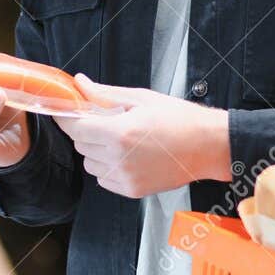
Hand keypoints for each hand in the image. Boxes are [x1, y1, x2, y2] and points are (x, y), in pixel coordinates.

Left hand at [51, 74, 231, 198]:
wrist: (209, 146)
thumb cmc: (181, 119)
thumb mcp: (141, 98)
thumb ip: (105, 94)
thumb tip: (80, 84)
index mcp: (120, 133)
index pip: (75, 127)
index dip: (66, 117)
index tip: (65, 111)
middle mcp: (119, 159)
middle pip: (80, 145)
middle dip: (87, 131)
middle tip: (106, 120)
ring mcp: (125, 178)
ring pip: (90, 163)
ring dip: (96, 150)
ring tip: (121, 139)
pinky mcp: (132, 190)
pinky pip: (104, 178)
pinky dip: (108, 167)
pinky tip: (129, 155)